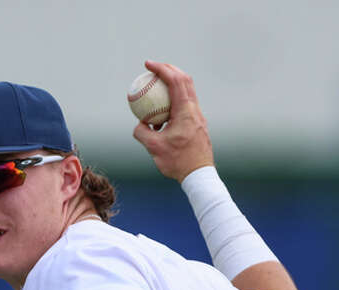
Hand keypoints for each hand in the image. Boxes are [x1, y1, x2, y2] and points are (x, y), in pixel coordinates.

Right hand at [132, 60, 214, 181]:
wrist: (199, 175)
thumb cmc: (177, 162)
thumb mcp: (153, 147)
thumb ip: (142, 132)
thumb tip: (139, 124)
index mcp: (186, 111)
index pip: (175, 81)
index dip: (161, 68)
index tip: (148, 65)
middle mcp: (195, 110)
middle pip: (185, 80)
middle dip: (169, 69)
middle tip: (154, 68)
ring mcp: (198, 117)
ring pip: (187, 91)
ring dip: (173, 85)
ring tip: (157, 87)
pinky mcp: (198, 124)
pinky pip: (186, 105)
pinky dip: (174, 101)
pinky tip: (163, 113)